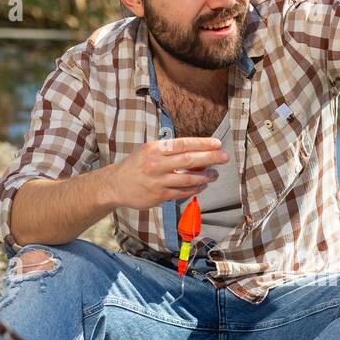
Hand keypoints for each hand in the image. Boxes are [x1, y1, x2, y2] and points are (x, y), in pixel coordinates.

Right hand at [105, 137, 228, 209]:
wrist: (115, 185)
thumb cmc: (136, 165)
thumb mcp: (148, 150)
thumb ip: (169, 151)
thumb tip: (196, 151)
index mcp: (154, 149)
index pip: (183, 144)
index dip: (202, 144)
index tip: (217, 144)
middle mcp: (156, 164)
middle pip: (189, 160)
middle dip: (210, 158)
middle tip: (224, 157)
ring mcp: (158, 181)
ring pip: (188, 179)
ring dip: (205, 176)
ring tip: (215, 174)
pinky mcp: (159, 196)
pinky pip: (182, 193)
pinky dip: (195, 189)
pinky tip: (202, 185)